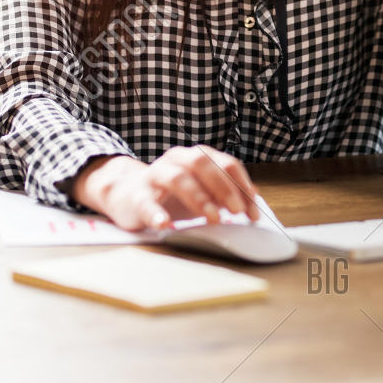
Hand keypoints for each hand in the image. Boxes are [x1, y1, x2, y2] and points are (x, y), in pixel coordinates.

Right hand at [74, 146, 261, 232]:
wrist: (127, 194)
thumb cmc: (171, 194)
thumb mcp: (202, 189)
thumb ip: (226, 191)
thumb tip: (256, 196)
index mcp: (196, 157)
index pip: (226, 164)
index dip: (243, 186)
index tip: (253, 211)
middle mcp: (176, 160)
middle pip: (202, 164)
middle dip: (224, 188)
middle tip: (237, 211)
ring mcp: (155, 176)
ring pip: (178, 179)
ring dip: (199, 199)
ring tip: (213, 219)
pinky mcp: (137, 196)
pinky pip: (146, 203)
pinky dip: (157, 214)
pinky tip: (166, 225)